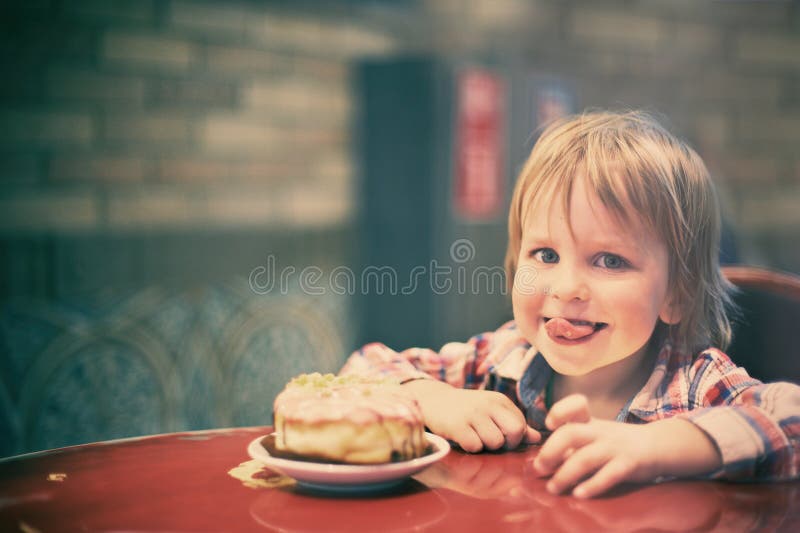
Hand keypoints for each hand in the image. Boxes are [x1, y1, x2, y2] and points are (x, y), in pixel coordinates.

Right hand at [403, 380, 540, 451]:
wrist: (432, 401)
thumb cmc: (466, 410)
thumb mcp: (491, 412)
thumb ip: (513, 424)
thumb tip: (536, 438)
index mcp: (499, 400)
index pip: (521, 425)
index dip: (514, 438)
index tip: (501, 438)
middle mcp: (488, 403)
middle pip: (514, 432)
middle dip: (506, 444)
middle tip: (492, 442)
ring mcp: (472, 413)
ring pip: (494, 442)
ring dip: (485, 446)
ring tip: (474, 437)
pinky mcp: (457, 424)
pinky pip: (474, 446)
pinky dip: (469, 448)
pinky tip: (462, 438)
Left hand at [532, 394, 721, 497]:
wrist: (658, 446)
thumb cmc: (617, 443)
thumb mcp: (595, 436)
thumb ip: (572, 445)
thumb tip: (544, 460)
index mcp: (591, 422)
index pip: (576, 405)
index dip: (560, 410)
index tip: (549, 423)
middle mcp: (601, 432)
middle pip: (571, 433)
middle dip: (551, 451)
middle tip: (539, 468)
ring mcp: (615, 447)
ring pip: (585, 458)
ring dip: (565, 474)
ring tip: (553, 488)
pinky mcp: (630, 463)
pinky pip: (610, 474)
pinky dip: (593, 485)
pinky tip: (579, 494)